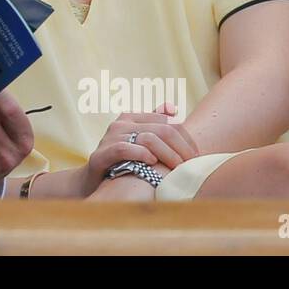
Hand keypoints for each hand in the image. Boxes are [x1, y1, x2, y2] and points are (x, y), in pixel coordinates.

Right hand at [79, 104, 198, 197]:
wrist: (93, 181)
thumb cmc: (121, 161)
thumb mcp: (138, 141)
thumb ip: (154, 123)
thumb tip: (172, 107)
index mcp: (132, 118)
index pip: (167, 121)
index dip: (185, 137)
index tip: (196, 155)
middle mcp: (120, 124)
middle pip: (161, 129)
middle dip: (180, 147)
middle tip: (190, 164)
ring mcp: (109, 138)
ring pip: (147, 138)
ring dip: (167, 154)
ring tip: (176, 167)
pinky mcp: (101, 154)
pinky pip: (124, 148)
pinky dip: (141, 154)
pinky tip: (152, 163)